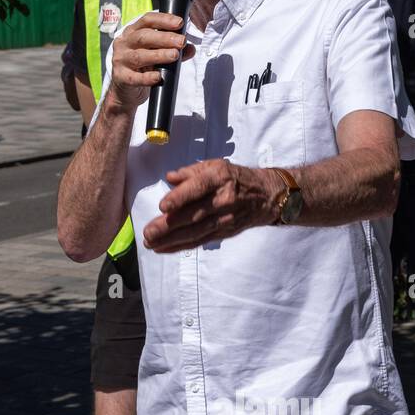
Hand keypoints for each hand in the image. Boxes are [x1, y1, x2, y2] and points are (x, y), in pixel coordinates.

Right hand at [107, 12, 194, 115]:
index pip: (147, 20)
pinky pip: (134, 78)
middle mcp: (124, 43)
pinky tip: (158, 77)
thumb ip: (173, 50)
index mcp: (132, 32)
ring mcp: (121, 60)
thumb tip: (191, 48)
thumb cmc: (142, 68)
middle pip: (143, 37)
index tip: (179, 23)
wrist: (125, 91)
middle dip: (164, 38)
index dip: (163, 20)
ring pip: (139, 56)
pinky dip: (147, 78)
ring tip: (174, 55)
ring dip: (159, 55)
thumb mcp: (157, 55)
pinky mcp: (121, 77)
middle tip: (181, 41)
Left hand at [142, 159, 284, 251]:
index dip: (180, 197)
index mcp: (219, 178)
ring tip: (151, 243)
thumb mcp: (216, 165)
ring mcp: (224, 219)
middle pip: (194, 215)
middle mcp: (223, 200)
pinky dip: (180, 246)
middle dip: (169, 226)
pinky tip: (163, 248)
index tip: (163, 206)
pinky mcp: (223, 232)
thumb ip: (191, 172)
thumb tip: (170, 178)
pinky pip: (199, 241)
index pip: (198, 187)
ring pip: (195, 232)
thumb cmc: (235, 178)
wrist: (265, 197)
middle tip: (148, 232)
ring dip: (171, 240)